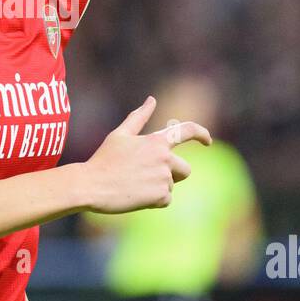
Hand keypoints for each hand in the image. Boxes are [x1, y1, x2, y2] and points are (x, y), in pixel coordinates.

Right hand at [83, 95, 211, 214]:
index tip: (208, 141)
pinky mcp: (160, 196)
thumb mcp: (120, 134)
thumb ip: (139, 117)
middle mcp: (164, 158)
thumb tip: (152, 100)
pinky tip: (135, 196)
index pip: (188, 131)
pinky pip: (166, 200)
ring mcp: (163, 177)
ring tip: (135, 185)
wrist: (91, 185)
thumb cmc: (104, 159)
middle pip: (185, 169)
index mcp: (156, 141)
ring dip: (159, 188)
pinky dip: (154, 201)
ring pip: (172, 185)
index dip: (201, 133)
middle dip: (172, 174)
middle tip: (146, 177)